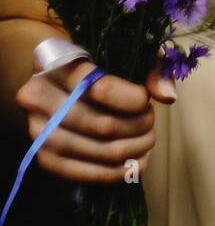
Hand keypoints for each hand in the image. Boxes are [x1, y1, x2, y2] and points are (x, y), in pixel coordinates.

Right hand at [15, 53, 176, 184]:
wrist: (57, 83)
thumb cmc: (96, 64)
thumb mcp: (124, 52)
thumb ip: (151, 67)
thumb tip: (167, 96)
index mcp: (55, 62)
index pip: (100, 88)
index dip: (133, 99)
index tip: (146, 99)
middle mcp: (37, 96)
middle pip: (102, 124)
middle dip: (137, 127)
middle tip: (150, 122)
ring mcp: (36, 130)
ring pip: (97, 151)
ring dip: (131, 150)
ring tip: (147, 141)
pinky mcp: (42, 157)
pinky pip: (83, 173)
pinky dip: (115, 172)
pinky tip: (135, 163)